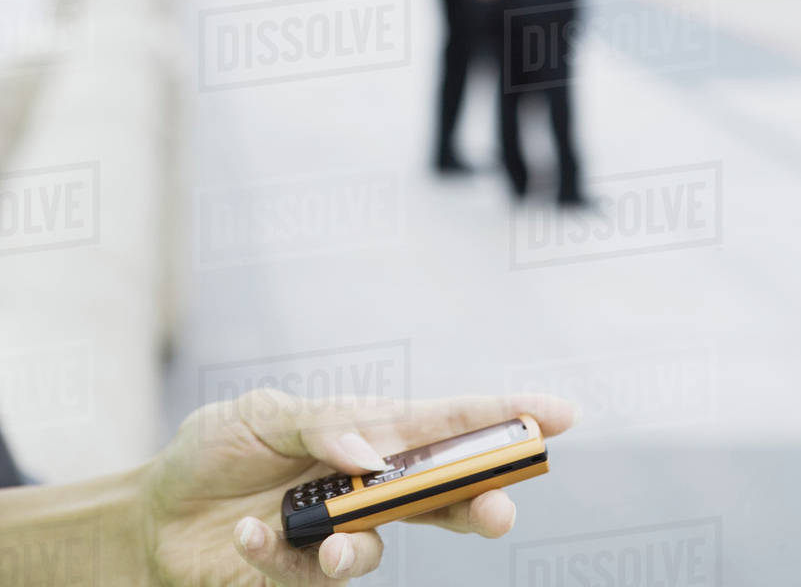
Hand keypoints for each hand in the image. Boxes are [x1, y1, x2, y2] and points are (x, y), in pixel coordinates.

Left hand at [141, 389, 576, 584]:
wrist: (157, 511)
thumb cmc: (218, 445)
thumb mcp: (263, 413)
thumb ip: (322, 424)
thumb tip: (370, 451)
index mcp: (367, 429)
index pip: (446, 422)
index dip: (504, 416)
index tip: (559, 415)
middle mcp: (366, 483)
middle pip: (441, 494)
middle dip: (478, 501)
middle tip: (497, 513)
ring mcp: (340, 531)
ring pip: (385, 546)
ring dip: (362, 546)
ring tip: (327, 541)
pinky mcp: (304, 574)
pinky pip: (313, 574)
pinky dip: (278, 554)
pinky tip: (246, 533)